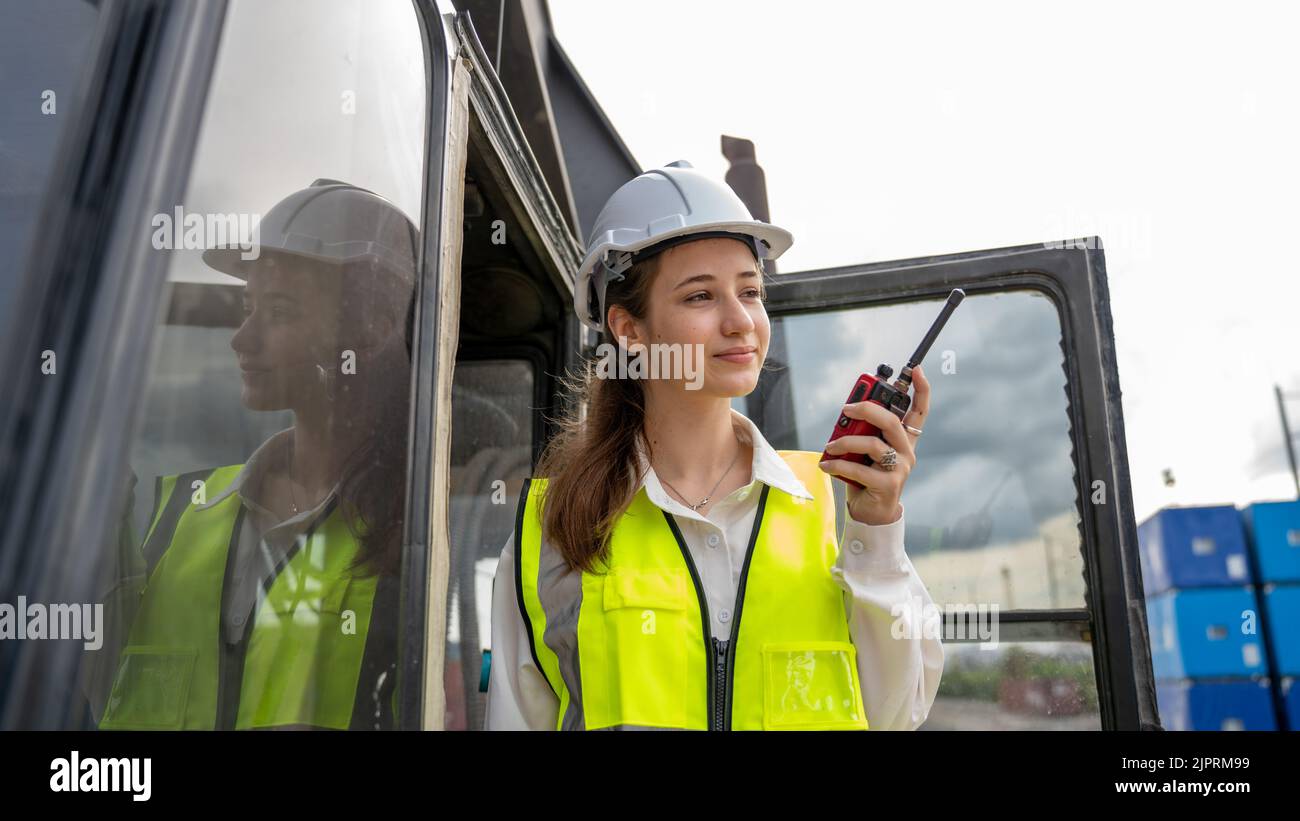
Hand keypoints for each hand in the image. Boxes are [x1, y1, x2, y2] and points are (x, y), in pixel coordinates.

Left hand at [818, 365, 930, 524]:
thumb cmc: (866, 476)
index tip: (917, 369)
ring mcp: (900, 468)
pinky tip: (827, 464)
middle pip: (893, 421)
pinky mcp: (889, 485)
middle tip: (846, 408)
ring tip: (830, 447)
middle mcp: (907, 452)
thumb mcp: (865, 450)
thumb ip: (863, 431)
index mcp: (904, 439)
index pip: (920, 410)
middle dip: (868, 409)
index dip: (921, 389)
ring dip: (845, 442)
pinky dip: (839, 464)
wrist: (872, 513)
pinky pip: (860, 468)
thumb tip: (848, 412)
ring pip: (873, 444)